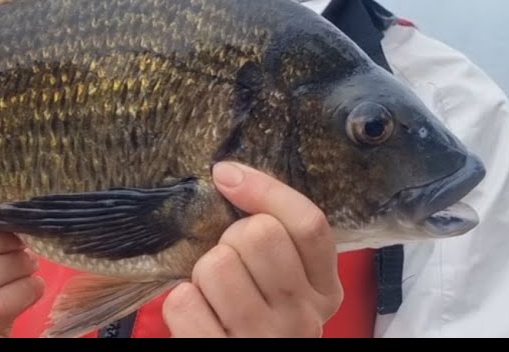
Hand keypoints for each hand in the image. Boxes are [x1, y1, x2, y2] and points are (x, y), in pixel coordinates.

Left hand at [162, 161, 342, 336]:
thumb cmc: (264, 321)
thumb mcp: (289, 285)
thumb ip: (278, 241)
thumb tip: (229, 174)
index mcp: (325, 291)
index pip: (308, 223)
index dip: (264, 189)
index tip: (227, 175)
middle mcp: (302, 318)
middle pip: (259, 235)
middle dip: (230, 238)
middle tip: (231, 261)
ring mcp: (262, 339)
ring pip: (216, 264)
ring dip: (204, 273)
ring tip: (215, 293)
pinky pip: (183, 301)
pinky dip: (182, 303)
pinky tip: (199, 315)